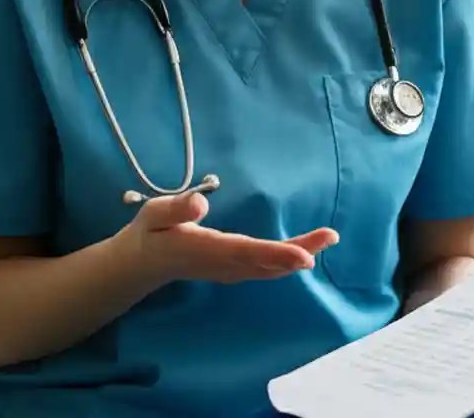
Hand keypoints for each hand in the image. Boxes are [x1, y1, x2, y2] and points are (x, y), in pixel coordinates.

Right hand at [118, 191, 338, 284]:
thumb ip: (176, 208)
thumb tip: (200, 203)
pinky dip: (287, 261)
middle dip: (301, 251)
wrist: (142, 263)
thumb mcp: (155, 214)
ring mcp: (231, 271)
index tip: (305, 256)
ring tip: (327, 239)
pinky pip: (266, 268)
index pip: (248, 252)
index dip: (278, 254)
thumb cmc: (151, 232)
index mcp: (208, 249)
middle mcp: (225, 264)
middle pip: (268, 262)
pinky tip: (305, 252)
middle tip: (331, 236)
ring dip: (299, 255)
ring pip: (271, 267)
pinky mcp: (234, 270)